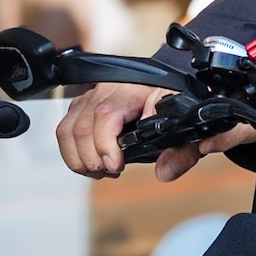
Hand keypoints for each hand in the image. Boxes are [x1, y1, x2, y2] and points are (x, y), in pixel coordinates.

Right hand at [54, 81, 254, 182]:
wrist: (173, 83)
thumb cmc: (180, 104)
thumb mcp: (191, 127)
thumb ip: (184, 151)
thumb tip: (165, 172)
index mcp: (135, 89)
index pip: (106, 115)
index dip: (105, 145)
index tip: (116, 166)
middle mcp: (108, 88)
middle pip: (81, 127)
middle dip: (92, 159)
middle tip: (111, 172)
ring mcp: (92, 94)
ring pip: (67, 128)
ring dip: (78, 157)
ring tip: (99, 171)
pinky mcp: (83, 103)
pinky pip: (65, 127)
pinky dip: (72, 151)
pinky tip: (92, 161)